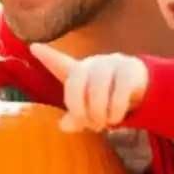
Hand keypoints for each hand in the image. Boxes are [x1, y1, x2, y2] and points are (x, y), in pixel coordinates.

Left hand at [29, 44, 148, 131]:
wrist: (141, 87)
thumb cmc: (108, 97)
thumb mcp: (90, 109)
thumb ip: (76, 117)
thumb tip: (64, 126)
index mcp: (79, 72)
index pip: (60, 63)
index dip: (48, 57)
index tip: (32, 46)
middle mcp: (92, 64)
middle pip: (75, 82)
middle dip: (79, 108)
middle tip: (88, 126)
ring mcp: (111, 64)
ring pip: (97, 88)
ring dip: (98, 112)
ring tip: (102, 125)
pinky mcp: (130, 70)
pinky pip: (119, 91)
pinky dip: (115, 110)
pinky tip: (115, 119)